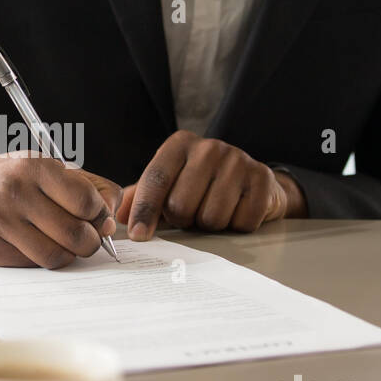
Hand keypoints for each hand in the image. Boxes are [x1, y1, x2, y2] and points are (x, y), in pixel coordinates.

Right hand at [0, 155, 122, 268]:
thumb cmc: (2, 181)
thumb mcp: (39, 168)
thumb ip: (82, 186)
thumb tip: (109, 220)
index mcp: (34, 167)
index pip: (86, 200)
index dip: (98, 214)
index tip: (96, 218)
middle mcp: (15, 192)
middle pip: (75, 234)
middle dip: (89, 242)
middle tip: (85, 240)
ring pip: (55, 256)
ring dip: (66, 256)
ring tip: (60, 244)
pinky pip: (30, 265)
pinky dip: (40, 260)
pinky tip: (32, 246)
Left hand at [115, 131, 306, 239]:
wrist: (252, 182)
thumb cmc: (202, 185)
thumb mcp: (170, 184)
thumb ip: (141, 197)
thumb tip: (117, 216)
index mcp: (180, 145)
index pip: (155, 180)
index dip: (144, 211)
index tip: (138, 236)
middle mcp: (209, 147)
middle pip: (181, 205)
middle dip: (183, 220)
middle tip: (192, 214)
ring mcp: (238, 160)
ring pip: (211, 218)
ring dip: (210, 225)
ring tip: (214, 210)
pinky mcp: (262, 178)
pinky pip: (241, 222)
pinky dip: (236, 225)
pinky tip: (236, 211)